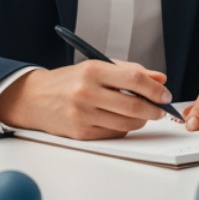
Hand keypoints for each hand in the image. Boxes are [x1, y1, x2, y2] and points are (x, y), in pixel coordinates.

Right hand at [0, 61, 169, 139]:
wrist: (33, 98)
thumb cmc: (69, 80)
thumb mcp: (98, 67)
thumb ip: (131, 71)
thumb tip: (160, 79)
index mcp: (93, 71)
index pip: (135, 79)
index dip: (155, 89)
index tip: (165, 94)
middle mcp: (87, 93)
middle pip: (133, 105)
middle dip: (154, 109)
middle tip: (160, 109)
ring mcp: (82, 115)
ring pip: (126, 123)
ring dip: (142, 120)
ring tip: (143, 114)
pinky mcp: (80, 133)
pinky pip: (113, 133)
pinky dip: (124, 128)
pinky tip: (122, 120)